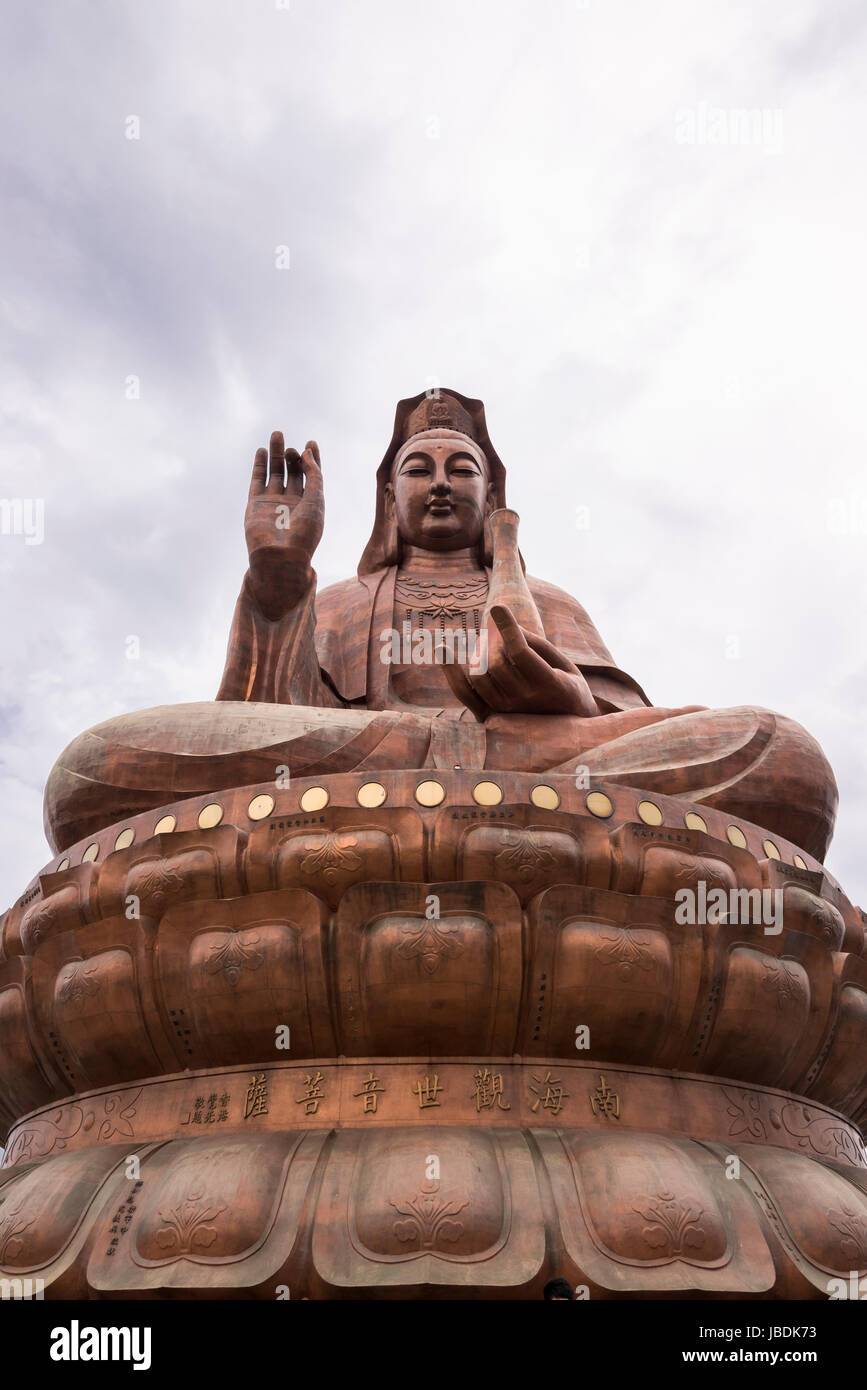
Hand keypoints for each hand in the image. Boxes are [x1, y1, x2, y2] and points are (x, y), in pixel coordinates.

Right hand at [244, 431, 323, 619]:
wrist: (280, 557)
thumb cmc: (304, 533)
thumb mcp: (317, 500)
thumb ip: (314, 474)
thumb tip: (306, 451)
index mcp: (311, 504)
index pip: (312, 476)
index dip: (313, 459)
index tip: (312, 442)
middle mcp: (292, 502)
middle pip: (293, 472)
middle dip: (293, 456)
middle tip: (292, 446)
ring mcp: (273, 503)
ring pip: (275, 472)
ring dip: (276, 454)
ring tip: (277, 434)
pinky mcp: (256, 504)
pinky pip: (257, 481)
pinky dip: (259, 466)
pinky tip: (261, 451)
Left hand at [440, 604, 598, 719]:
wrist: (565, 728)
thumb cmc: (566, 686)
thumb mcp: (564, 663)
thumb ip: (536, 644)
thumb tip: (504, 626)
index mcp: (550, 686)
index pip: (521, 654)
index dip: (508, 628)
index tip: (497, 607)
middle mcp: (525, 703)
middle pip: (496, 663)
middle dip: (495, 641)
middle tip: (498, 633)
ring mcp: (505, 712)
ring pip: (479, 674)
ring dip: (481, 652)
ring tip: (490, 646)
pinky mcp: (490, 716)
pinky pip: (464, 693)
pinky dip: (451, 672)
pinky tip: (443, 649)